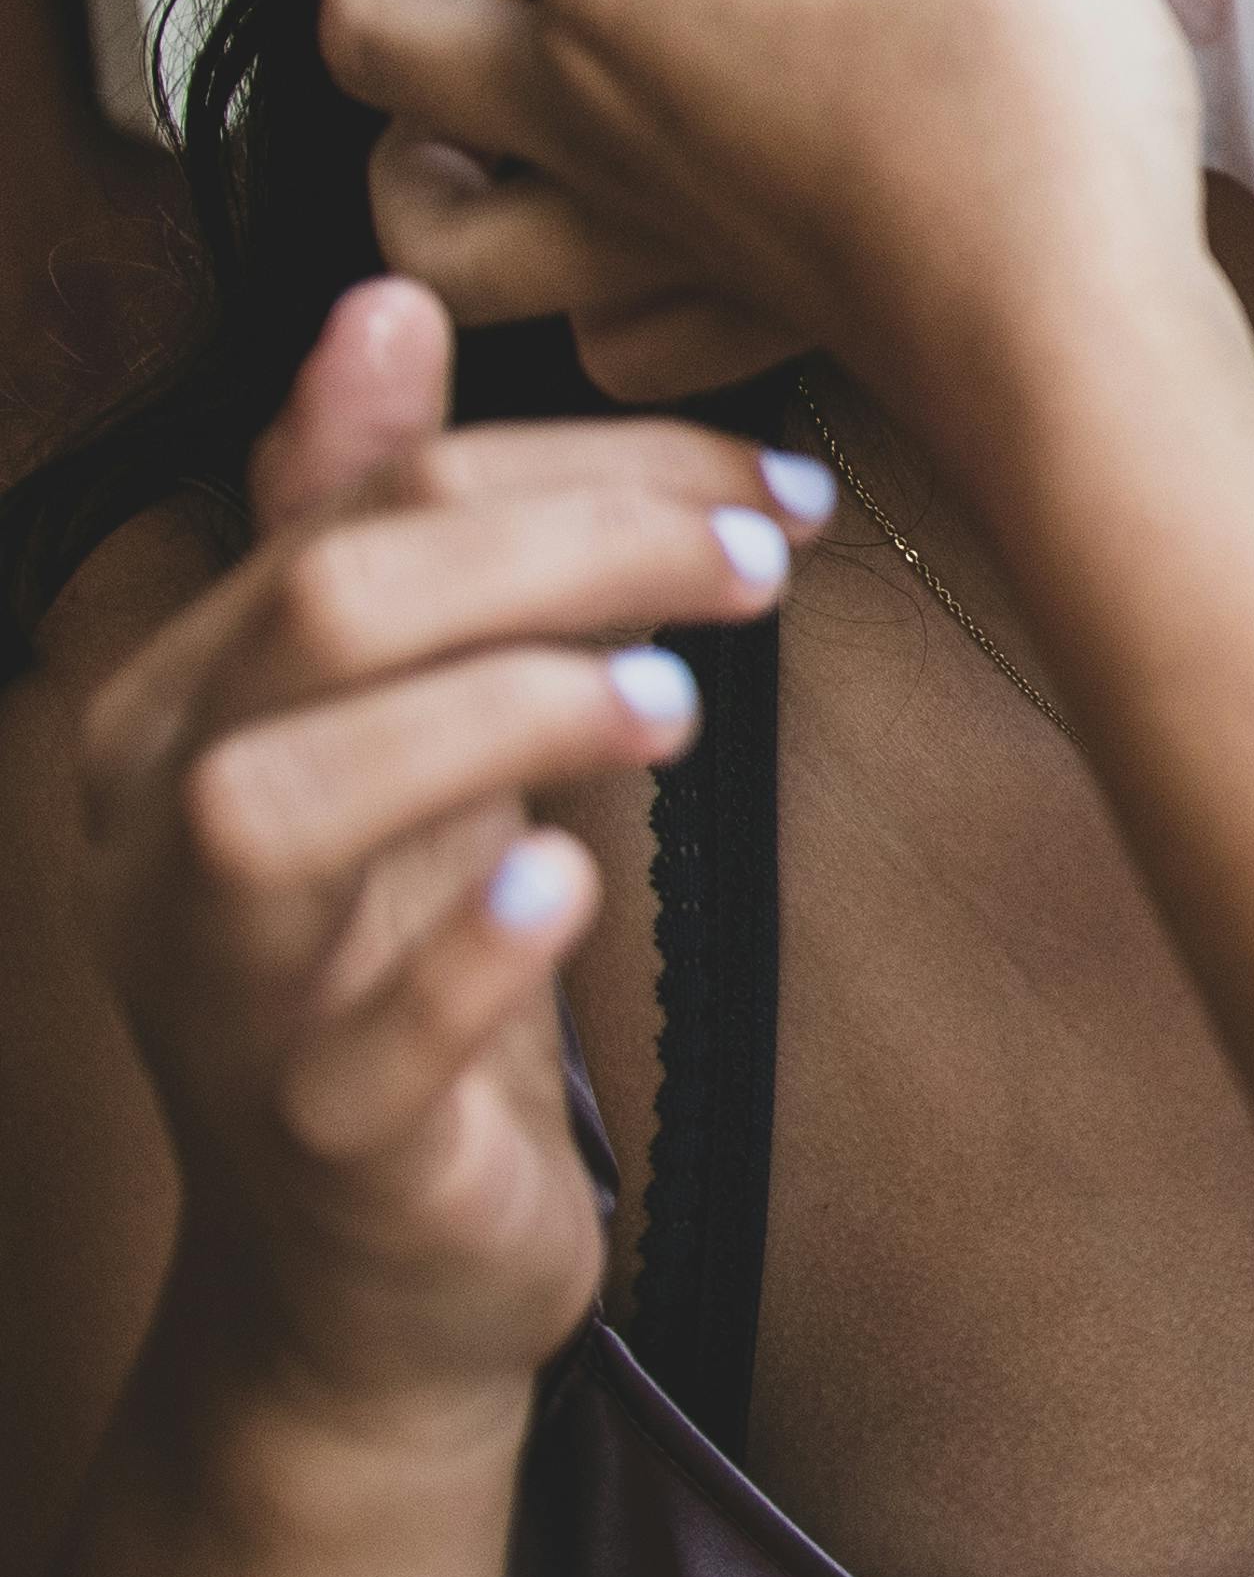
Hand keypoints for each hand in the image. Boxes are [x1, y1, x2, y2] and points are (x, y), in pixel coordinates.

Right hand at [72, 279, 801, 1436]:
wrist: (375, 1275)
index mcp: (187, 705)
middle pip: (325, 615)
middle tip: (758, 555)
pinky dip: (465, 949)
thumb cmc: (403, 964)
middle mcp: (163, 835)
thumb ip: (369, 525)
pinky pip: (355, 1040)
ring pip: (283, 807)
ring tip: (672, 701)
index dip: (584, 466)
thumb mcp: (403, 723)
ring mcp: (219, 994)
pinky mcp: (312, 1139)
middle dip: (565, 548)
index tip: (768, 475)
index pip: (362, 508)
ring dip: (496, 715)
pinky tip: (570, 882)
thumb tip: (382, 301)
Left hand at [319, 0, 1222, 449]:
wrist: (1082, 349)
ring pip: (430, 211)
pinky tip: (639, 219)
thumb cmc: (1022, 132)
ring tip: (476, 65)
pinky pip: (587, 313)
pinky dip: (579, 271)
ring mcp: (648, 231)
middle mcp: (595, 119)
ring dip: (417, 133)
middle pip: (387, 19)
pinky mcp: (731, 311)